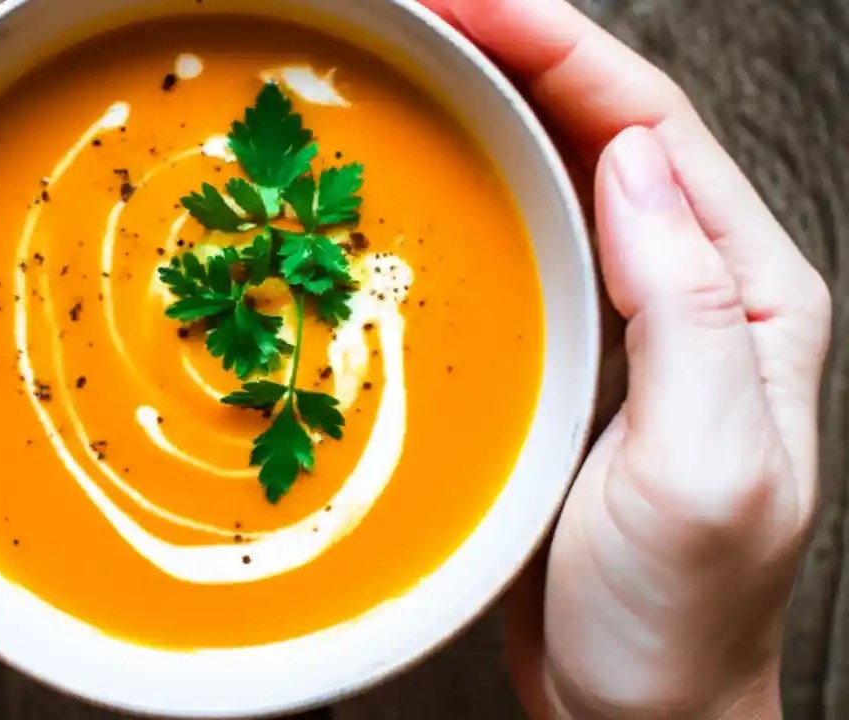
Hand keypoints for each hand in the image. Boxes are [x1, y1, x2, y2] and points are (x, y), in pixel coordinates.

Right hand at [420, 1, 832, 716]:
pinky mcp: (566, 359)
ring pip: (553, 179)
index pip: (652, 127)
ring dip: (484, 109)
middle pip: (600, 127)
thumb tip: (631, 161)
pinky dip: (465, 196)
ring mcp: (623, 321)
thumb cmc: (678, 615)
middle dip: (513, 50)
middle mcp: (692, 288)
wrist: (637, 708)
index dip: (559, 43)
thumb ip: (685, 309)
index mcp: (749, 293)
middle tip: (418, 8)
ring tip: (405, 62)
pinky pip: (517, 249)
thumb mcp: (706, 468)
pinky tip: (414, 178)